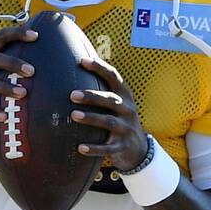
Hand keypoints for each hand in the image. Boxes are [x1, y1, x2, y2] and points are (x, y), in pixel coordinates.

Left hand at [69, 55, 148, 171]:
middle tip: (72, 94)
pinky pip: (108, 148)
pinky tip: (80, 148)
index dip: (99, 68)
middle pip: (110, 100)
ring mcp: (126, 128)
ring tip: (74, 115)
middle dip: (92, 96)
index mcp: (124, 96)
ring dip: (91, 118)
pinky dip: (94, 148)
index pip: (114, 77)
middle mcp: (127, 110)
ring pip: (109, 122)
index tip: (82, 61)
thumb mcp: (116, 103)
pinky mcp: (122, 146)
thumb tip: (76, 65)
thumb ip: (101, 89)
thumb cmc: (119, 119)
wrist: (139, 149)